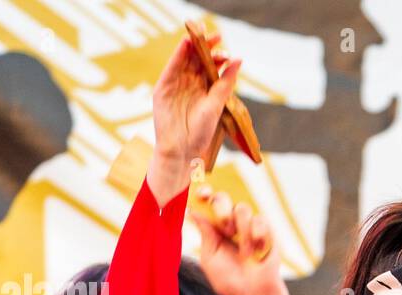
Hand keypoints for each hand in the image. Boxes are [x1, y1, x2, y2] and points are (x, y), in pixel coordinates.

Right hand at [147, 36, 241, 206]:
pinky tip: (186, 44)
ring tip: (202, 35)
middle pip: (198, 59)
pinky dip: (178, 55)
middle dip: (207, 47)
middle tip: (216, 37)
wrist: (181, 151)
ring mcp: (176, 84)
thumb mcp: (216, 106)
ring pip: (185, 60)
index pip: (211, 66)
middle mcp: (191, 84)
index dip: (218, 56)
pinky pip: (171, 67)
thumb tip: (238, 60)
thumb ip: (225, 83)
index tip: (227, 51)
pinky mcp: (163, 88)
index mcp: (206, 89)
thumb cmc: (200, 134)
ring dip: (193, 46)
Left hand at [191, 187, 288, 294]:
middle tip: (226, 229)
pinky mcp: (267, 231)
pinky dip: (257, 234)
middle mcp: (230, 223)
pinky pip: (261, 219)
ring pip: (243, 209)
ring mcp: (249, 225)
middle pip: (223, 198)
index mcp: (213, 228)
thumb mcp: (211, 258)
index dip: (204, 193)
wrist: (254, 294)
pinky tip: (257, 251)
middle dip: (222, 208)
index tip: (202, 193)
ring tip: (245, 253)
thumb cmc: (229, 280)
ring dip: (242, 232)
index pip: (206, 204)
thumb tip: (193, 210)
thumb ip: (205, 234)